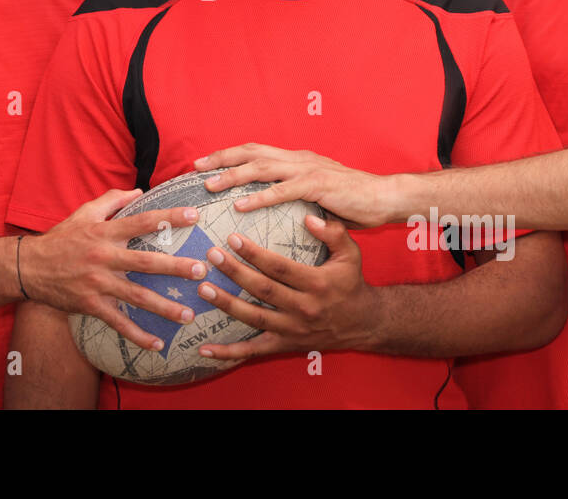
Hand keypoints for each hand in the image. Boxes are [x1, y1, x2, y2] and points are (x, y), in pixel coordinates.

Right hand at [21, 188, 208, 351]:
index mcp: (104, 232)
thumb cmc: (59, 238)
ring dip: (164, 307)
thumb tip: (139, 191)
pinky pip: (119, 322)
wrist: (27, 268)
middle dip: (175, 267)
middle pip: (146, 261)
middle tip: (201, 270)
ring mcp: (98, 283)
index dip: (169, 217)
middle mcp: (104, 257)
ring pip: (137, 296)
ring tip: (188, 314)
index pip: (142, 221)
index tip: (194, 215)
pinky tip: (157, 344)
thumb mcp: (83, 213)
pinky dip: (138, 335)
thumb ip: (112, 201)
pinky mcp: (91, 305)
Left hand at [195, 144, 397, 227]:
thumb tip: (270, 210)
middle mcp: (299, 159)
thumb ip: (294, 197)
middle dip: (221, 158)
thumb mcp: (316, 196)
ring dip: (233, 175)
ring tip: (210, 185)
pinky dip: (260, 196)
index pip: (256, 151)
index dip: (228, 155)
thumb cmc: (352, 202)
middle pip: (252, 152)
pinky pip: (283, 190)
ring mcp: (308, 170)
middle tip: (195, 168)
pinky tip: (241, 206)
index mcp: (297, 160)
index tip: (203, 164)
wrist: (386, 198)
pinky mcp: (318, 186)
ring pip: (262, 167)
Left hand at [195, 214, 380, 361]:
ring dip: (226, 304)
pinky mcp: (286, 344)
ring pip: (254, 317)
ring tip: (204, 287)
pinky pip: (254, 351)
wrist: (364, 323)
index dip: (254, 253)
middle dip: (234, 272)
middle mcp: (304, 308)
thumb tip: (309, 216)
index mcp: (317, 284)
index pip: (279, 267)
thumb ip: (334, 232)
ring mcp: (293, 329)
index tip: (232, 238)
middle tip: (211, 255)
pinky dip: (229, 352)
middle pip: (263, 290)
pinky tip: (205, 349)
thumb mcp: (351, 254)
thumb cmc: (351, 283)